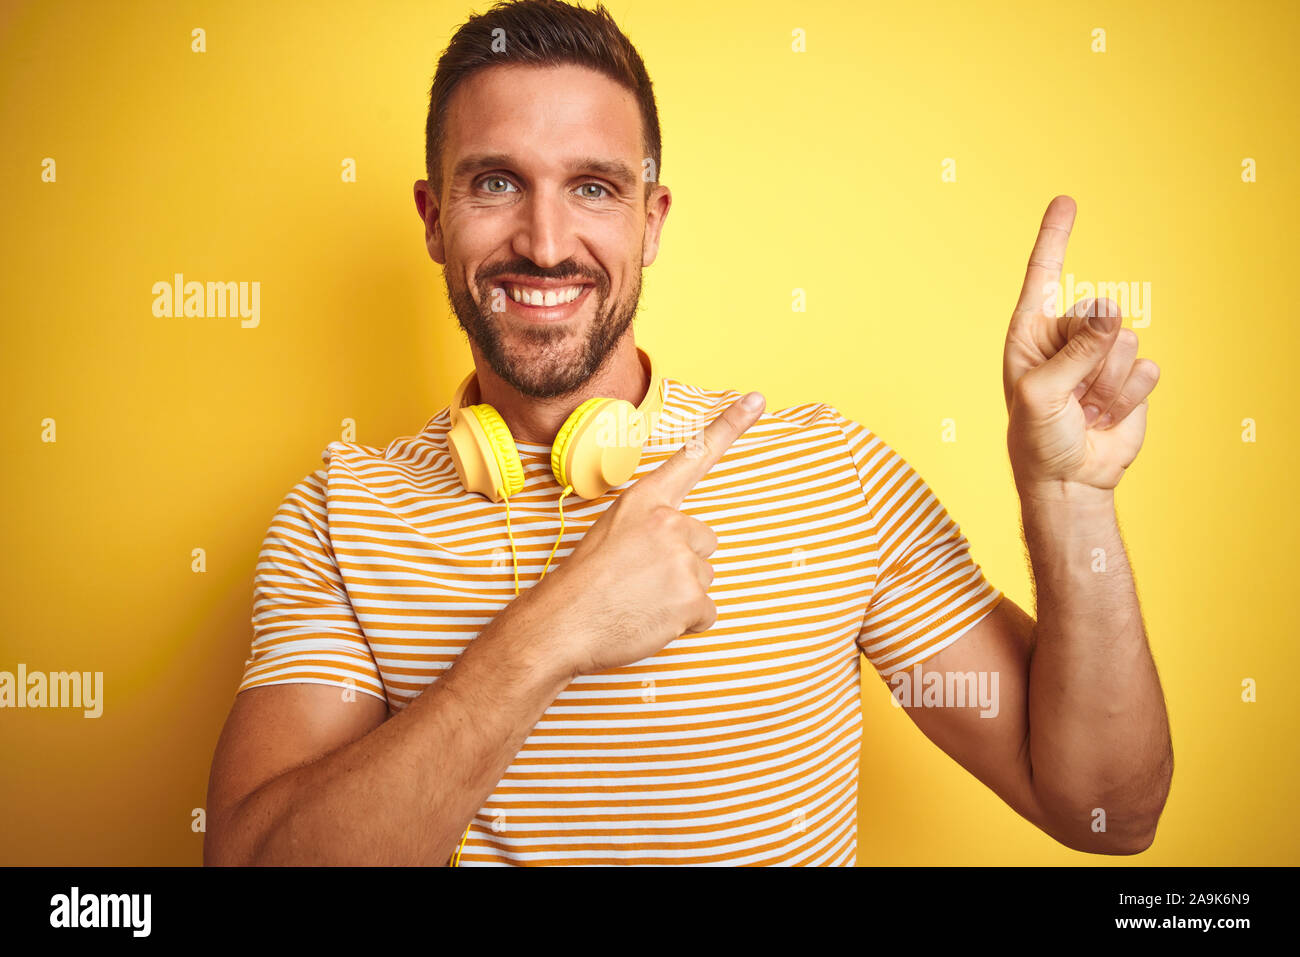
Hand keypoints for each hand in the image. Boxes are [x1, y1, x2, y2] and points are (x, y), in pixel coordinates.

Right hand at [530, 391, 765, 677]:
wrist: (563, 623)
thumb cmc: (583, 583)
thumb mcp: (610, 532)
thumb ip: (647, 526)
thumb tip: (676, 544)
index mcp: (645, 500)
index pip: (693, 457)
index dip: (730, 426)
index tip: (757, 400)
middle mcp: (669, 522)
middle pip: (704, 541)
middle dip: (683, 563)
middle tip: (643, 579)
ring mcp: (683, 559)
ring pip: (704, 577)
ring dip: (681, 594)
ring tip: (642, 600)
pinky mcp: (692, 597)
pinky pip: (706, 612)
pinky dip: (685, 622)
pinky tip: (652, 620)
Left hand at [1002, 196, 1160, 501]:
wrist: (1069, 479)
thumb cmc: (1037, 438)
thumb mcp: (1041, 393)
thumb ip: (1075, 350)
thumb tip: (1110, 308)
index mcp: (1031, 333)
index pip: (1044, 275)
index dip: (1055, 238)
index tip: (1066, 201)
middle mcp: (1066, 337)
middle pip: (1098, 314)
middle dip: (1090, 356)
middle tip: (1071, 394)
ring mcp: (1100, 356)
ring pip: (1125, 342)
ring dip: (1107, 382)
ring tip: (1086, 407)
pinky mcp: (1130, 378)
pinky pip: (1146, 370)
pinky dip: (1128, 397)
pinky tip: (1106, 415)